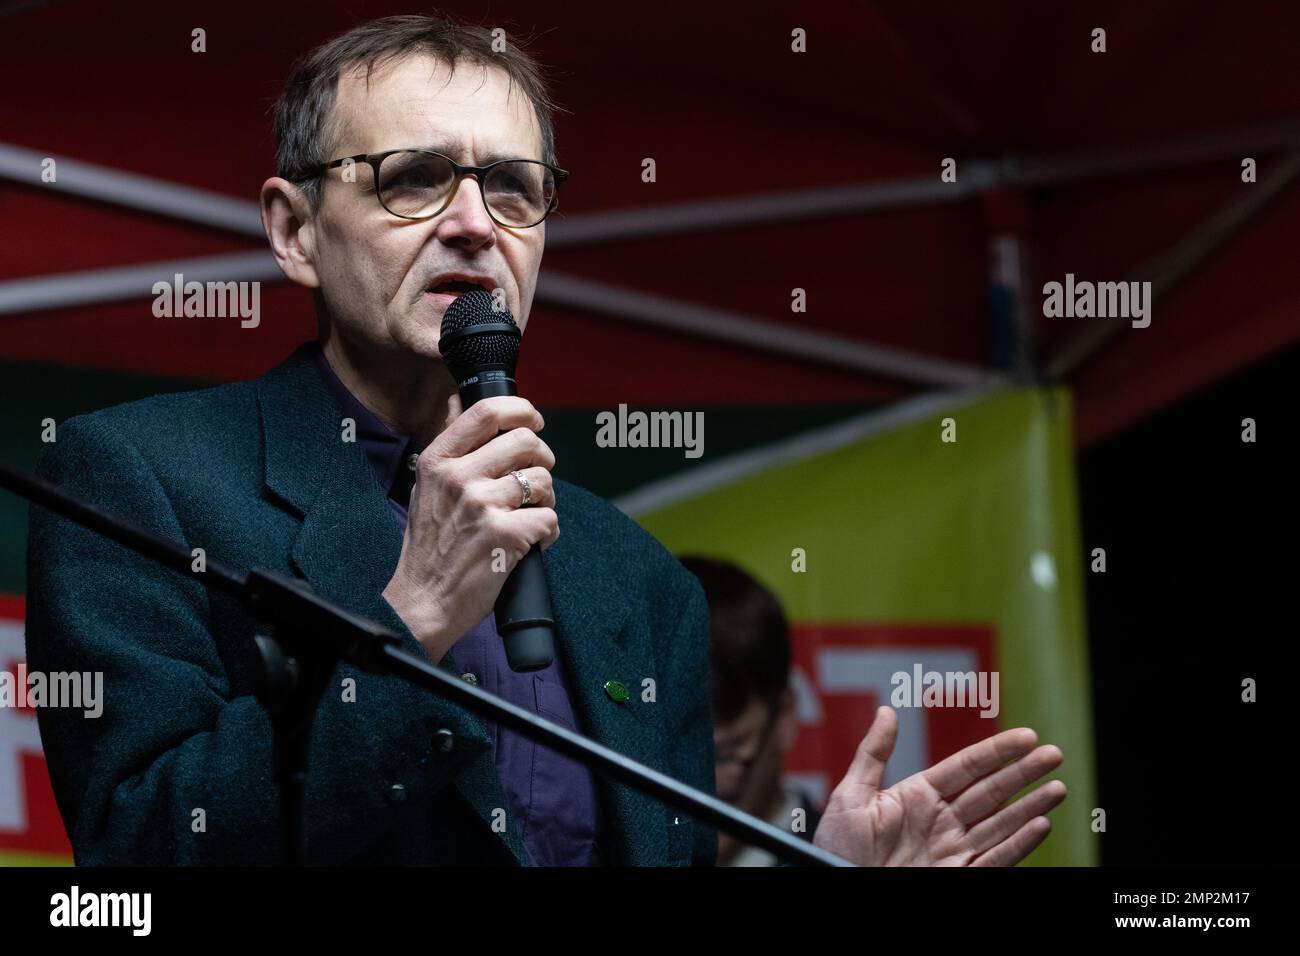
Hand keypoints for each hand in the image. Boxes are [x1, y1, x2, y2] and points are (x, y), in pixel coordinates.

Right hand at [382, 395, 558, 660]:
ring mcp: (481, 504)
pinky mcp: (504, 534)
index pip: (487, 411)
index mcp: (438, 460)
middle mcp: (458, 477)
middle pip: (526, 442)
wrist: (421, 601)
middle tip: (536, 481)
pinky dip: (548, 533)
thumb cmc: (430, 548)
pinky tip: (530, 543)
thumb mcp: (429, 491)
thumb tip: (502, 433)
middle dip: (542, 460)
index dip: (522, 411)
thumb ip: (458, 460)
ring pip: (543, 481)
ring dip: (546, 499)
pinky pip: (549, 518)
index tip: (535, 422)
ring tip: (530, 516)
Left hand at [812, 706, 1065, 865]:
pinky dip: (1018, 844)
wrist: (832, 883)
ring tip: (1058, 788)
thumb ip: (873, 754)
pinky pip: (994, 859)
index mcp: (918, 796)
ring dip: (1030, 806)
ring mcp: (951, 851)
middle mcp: (941, 822)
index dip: (997, 752)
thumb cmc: (836, 847)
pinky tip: (1040, 825)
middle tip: (1053, 754)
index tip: (1026, 736)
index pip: (967, 768)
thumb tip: (887, 711)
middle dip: (1023, 774)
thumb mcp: (850, 795)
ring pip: (1000, 824)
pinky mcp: (957, 876)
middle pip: (991, 792)